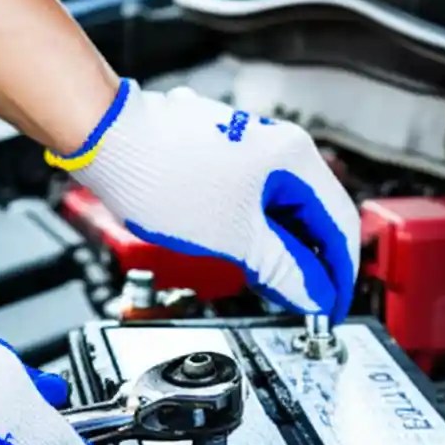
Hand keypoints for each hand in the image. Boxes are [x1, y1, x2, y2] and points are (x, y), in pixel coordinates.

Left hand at [47, 80, 359, 320]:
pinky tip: (246, 258)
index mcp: (293, 159)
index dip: (340, 274)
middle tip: (305, 303)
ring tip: (275, 287)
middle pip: (313, 216)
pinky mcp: (221, 158)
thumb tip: (313, 294)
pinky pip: (254, 202)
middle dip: (312, 264)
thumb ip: (282, 270)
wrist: (104, 138)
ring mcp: (247, 150)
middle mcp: (276, 147)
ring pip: (281, 210)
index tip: (332, 306)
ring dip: (283, 251)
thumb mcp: (234, 238)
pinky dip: (257, 233)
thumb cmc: (161, 171)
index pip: (339, 225)